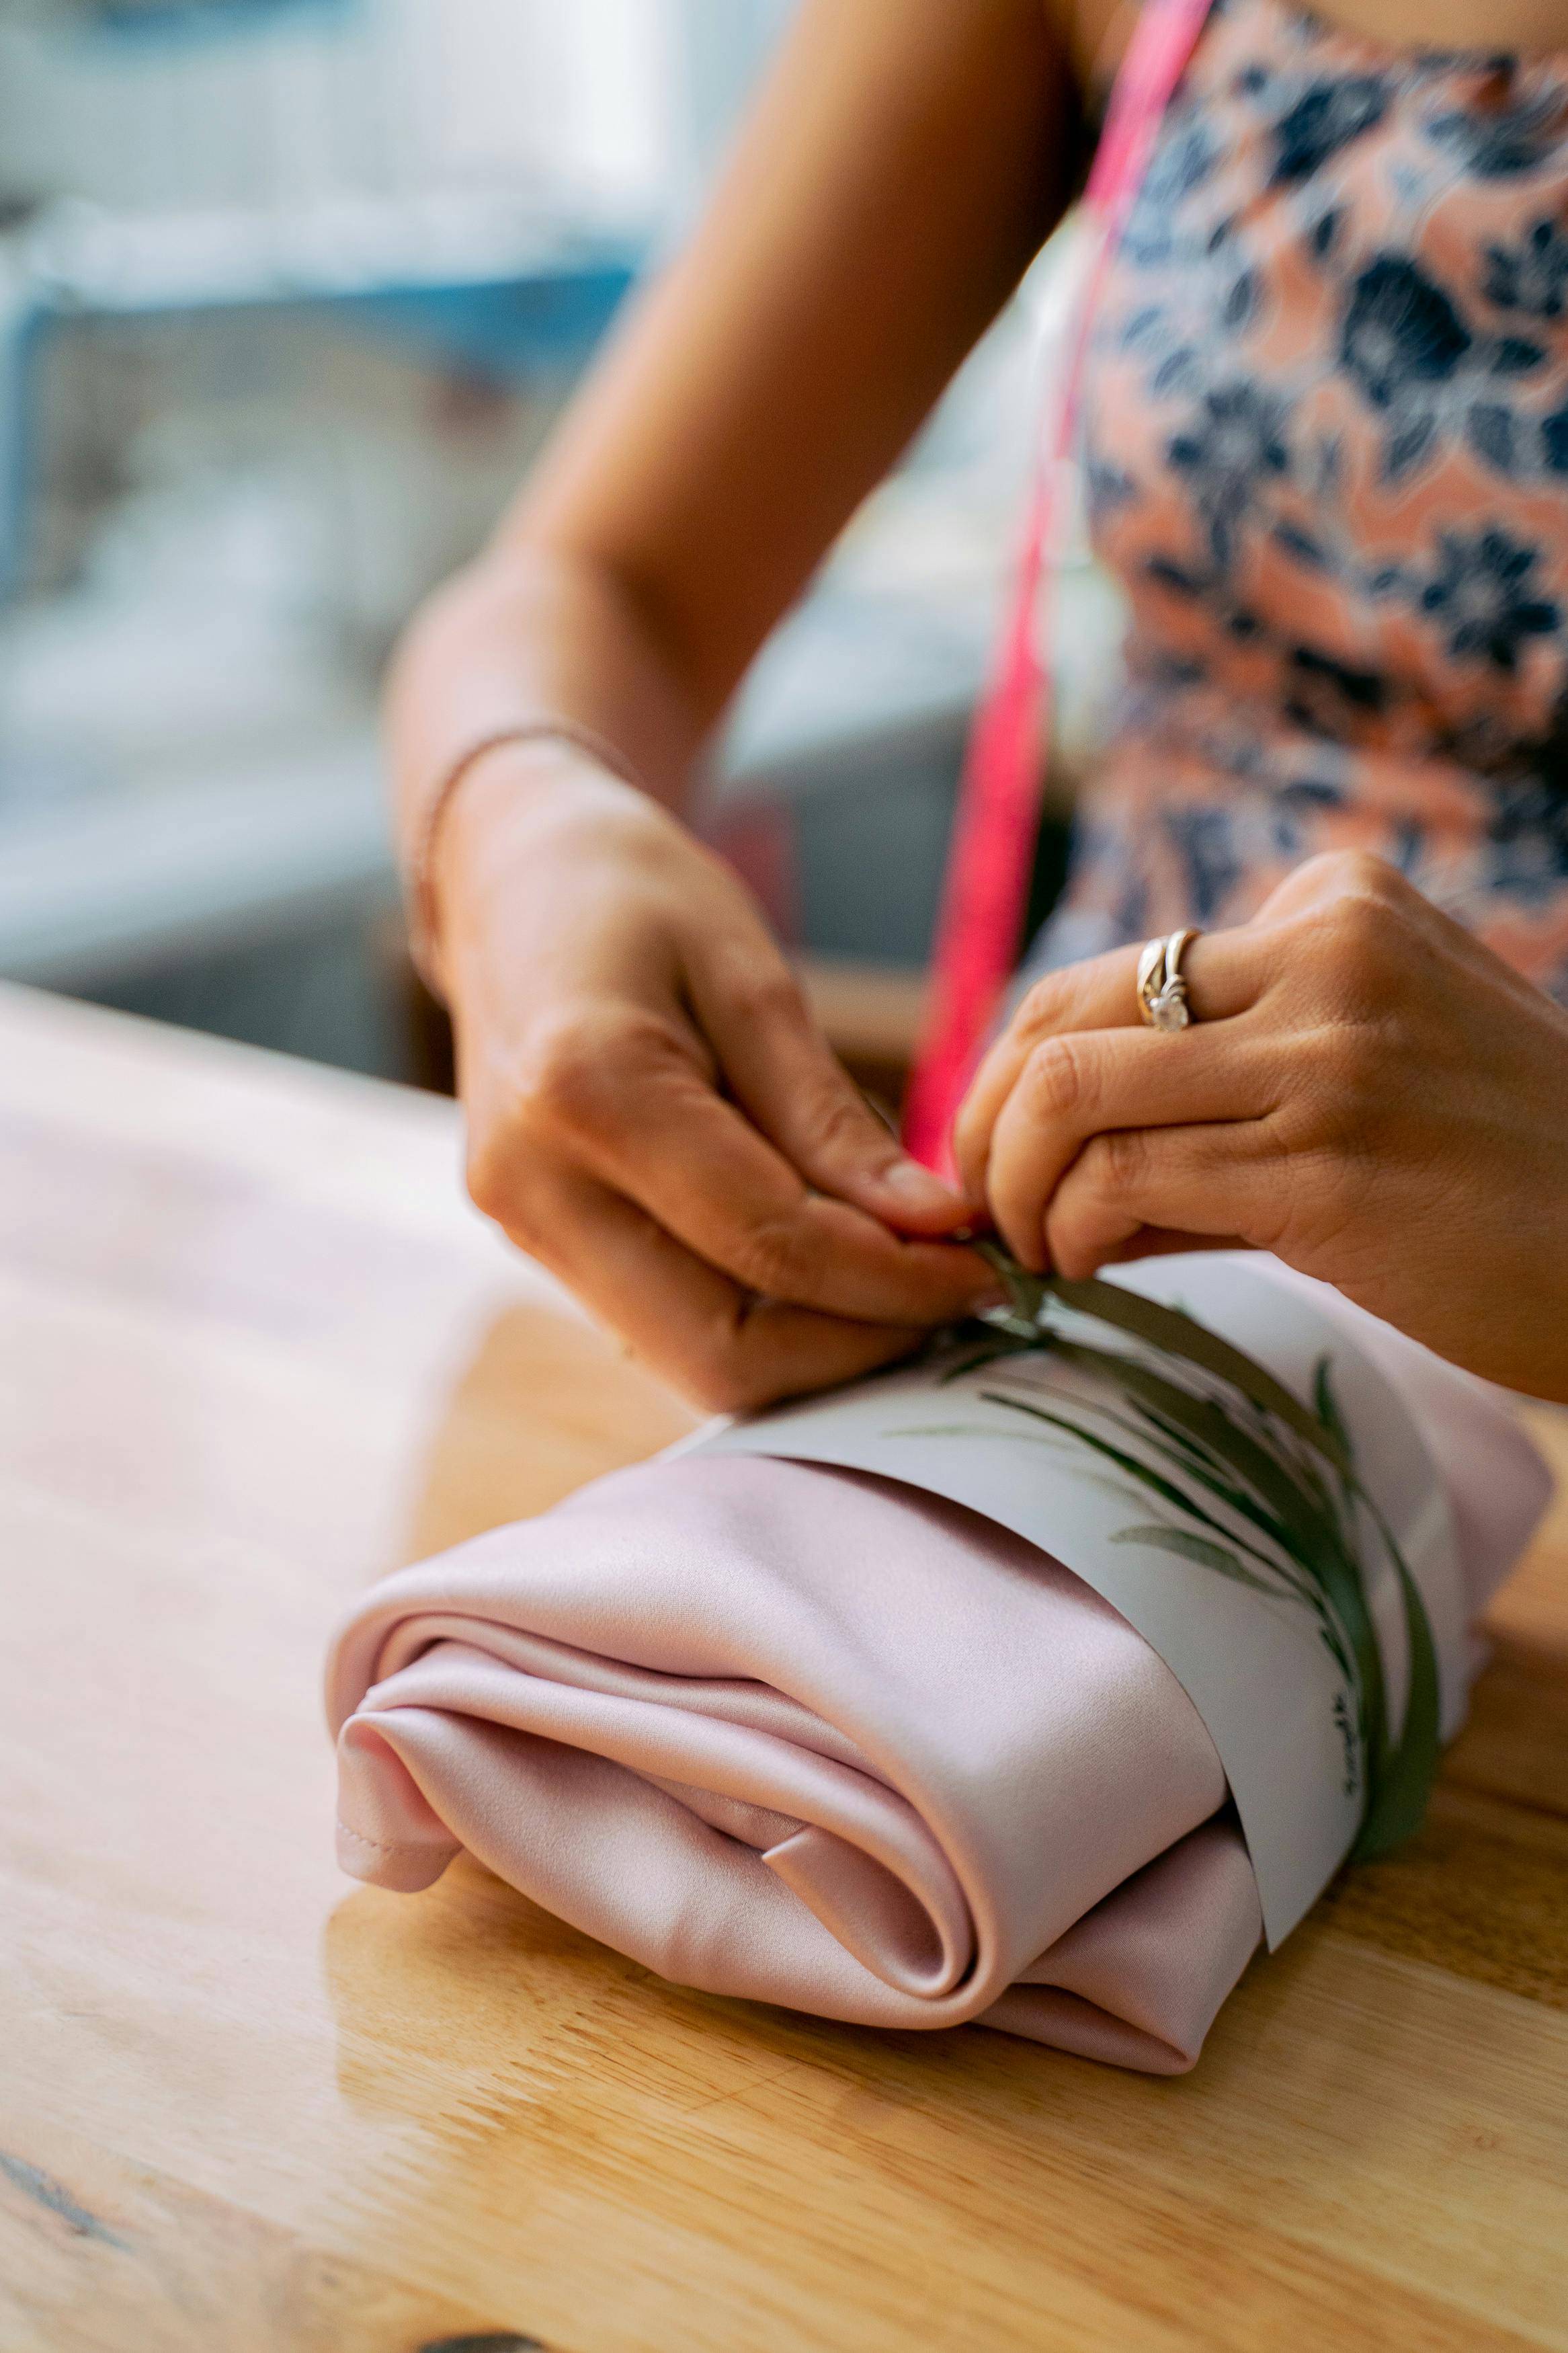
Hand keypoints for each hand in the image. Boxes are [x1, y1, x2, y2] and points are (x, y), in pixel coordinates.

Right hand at [437, 748, 997, 1409]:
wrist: (509, 881)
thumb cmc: (635, 897)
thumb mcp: (752, 979)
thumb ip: (831, 1121)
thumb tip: (935, 1232)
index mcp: (587, 1093)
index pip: (770, 1246)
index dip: (896, 1279)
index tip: (988, 1267)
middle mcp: (535, 1186)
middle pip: (727, 1353)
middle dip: (859, 1342)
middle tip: (956, 1290)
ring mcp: (524, 1227)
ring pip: (697, 1364)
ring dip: (816, 1344)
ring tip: (904, 1275)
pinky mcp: (538, 1244)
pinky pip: (669, 1326)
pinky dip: (763, 1317)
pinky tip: (827, 1259)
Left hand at [954, 850, 1567, 1399]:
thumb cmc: (1501, 1174)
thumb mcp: (1370, 1068)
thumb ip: (1225, 1078)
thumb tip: (1045, 1146)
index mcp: (1338, 901)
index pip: (1112, 970)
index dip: (1020, 1065)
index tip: (1006, 1145)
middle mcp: (1327, 951)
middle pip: (1063, 1012)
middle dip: (986, 1116)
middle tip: (980, 1199)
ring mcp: (1328, 1054)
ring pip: (1071, 1090)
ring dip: (1014, 1185)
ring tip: (1032, 1246)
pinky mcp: (1324, 1165)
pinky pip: (1123, 1178)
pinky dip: (1068, 1229)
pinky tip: (1084, 1268)